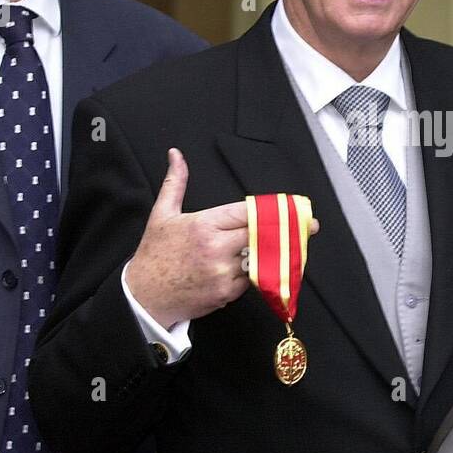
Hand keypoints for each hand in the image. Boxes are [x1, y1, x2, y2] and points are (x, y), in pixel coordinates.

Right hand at [126, 149, 318, 325]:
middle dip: (285, 230)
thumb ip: (176, 183)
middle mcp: (216, 248)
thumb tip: (176, 155)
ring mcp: (222, 273)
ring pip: (260, 258)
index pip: (247, 212)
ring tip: (290, 246)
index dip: (271, 210)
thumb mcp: (162, 214)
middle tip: (309, 226)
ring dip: (271, 253)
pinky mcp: (225, 294)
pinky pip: (250, 280)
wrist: (143, 297)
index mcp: (204, 225)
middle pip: (261, 234)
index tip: (292, 208)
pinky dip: (254, 273)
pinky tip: (255, 267)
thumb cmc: (154, 255)